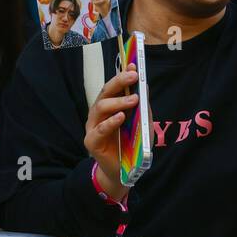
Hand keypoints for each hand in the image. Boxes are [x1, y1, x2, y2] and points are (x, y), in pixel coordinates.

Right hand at [84, 67, 140, 199]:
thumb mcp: (142, 123)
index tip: (134, 65)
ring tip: (133, 99)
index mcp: (109, 106)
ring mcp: (93, 127)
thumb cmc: (132, 144)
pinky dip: (110, 122)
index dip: (122, 75)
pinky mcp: (91, 141)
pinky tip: (121, 117)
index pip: (114, 87)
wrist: (125, 171)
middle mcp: (99, 113)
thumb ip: (142, 106)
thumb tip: (144, 86)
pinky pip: (99, 130)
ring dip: (117, 102)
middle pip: (105, 93)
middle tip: (133, 76)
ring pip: (100, 108)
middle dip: (119, 82)